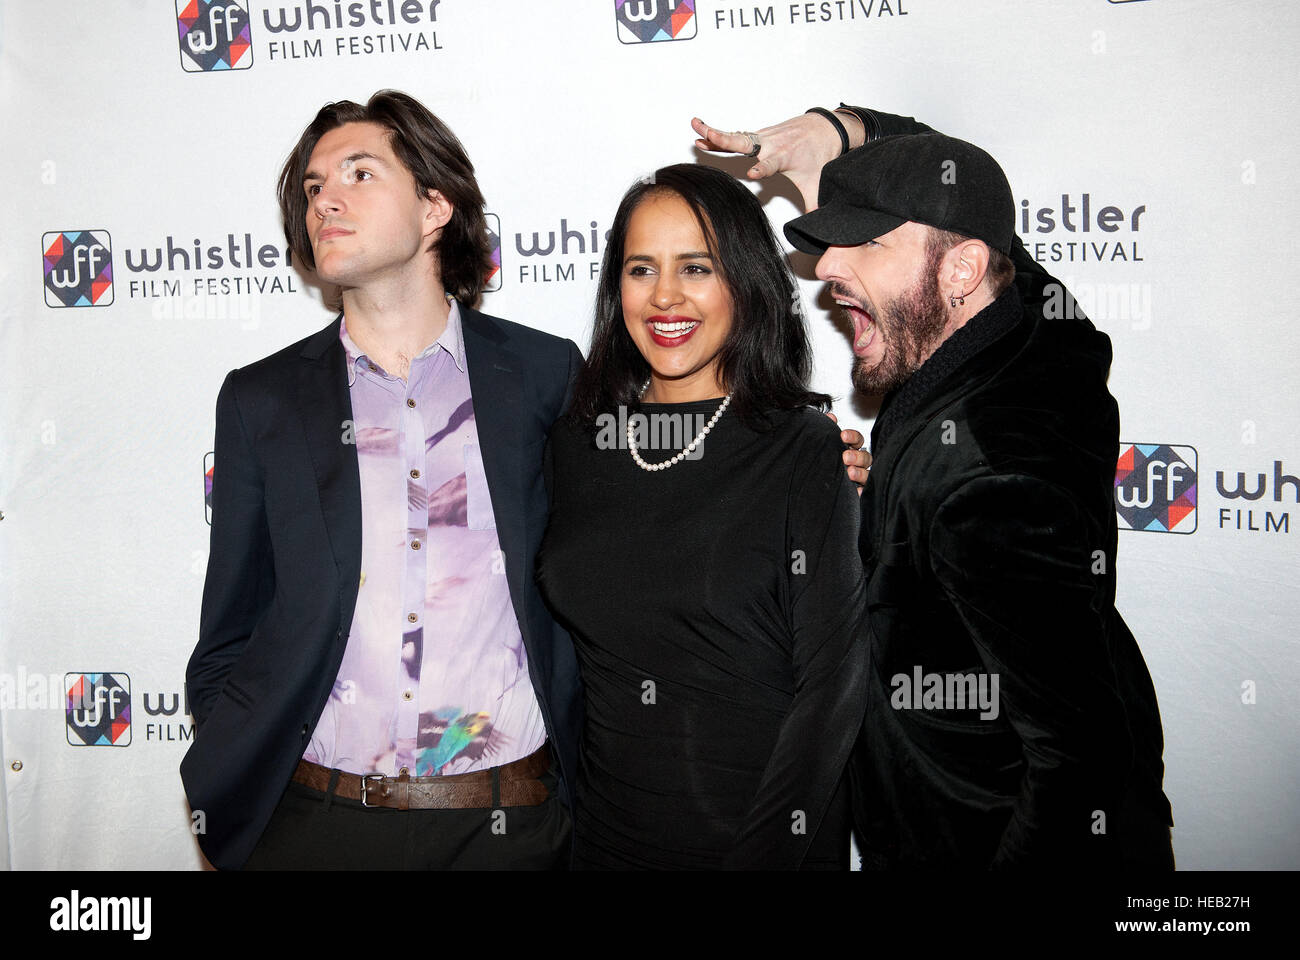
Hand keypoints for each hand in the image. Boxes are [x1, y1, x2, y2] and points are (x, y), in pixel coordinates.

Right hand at [692, 111, 864, 212]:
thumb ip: (814, 206)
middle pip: (744, 142)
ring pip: (735, 136)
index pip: (770, 164)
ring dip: (714, 133)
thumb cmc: (820, 154)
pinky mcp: (759, 134)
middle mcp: (770, 144)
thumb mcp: (817, 183)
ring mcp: (763, 137)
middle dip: (725, 139)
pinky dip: (720, 135)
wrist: (827, 127)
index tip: (752, 174)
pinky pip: (737, 136)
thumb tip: (817, 228)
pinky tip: (704, 134)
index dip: (762, 169)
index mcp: (784, 157)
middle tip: (708, 135)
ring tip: (694, 127)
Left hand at [826, 411, 870, 492]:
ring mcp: (861, 478)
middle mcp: (859, 463)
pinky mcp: (858, 492)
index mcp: (852, 450)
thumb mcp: (826, 445)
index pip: (858, 440)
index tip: (843, 435)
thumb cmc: (827, 461)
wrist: (817, 485)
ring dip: (860, 473)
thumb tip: (830, 417)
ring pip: (867, 474)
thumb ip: (828, 431)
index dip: (853, 437)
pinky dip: (862, 492)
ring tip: (850, 472)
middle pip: (865, 457)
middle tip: (845, 457)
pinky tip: (857, 491)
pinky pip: (865, 492)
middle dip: (857, 456)